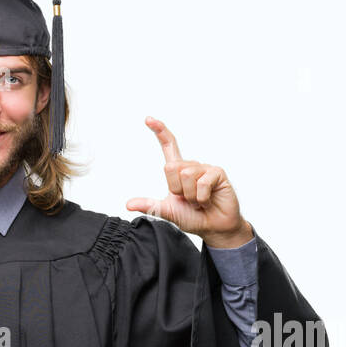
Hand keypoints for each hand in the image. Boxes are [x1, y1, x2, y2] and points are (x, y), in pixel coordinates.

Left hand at [125, 116, 253, 247]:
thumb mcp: (168, 212)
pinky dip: (202, 198)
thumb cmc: (193, 218)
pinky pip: (202, 183)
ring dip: (190, 196)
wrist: (214, 228)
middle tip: (188, 200)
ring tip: (199, 202)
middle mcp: (191, 166)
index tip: (148, 119)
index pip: (168, 147)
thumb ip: (150, 206)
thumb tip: (128, 204)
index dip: (160, 132)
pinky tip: (208, 201)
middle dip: (176, 189)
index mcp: (178, 171)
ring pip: (186, 175)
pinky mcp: (217, 173)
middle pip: (171, 167)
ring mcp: (205, 169)